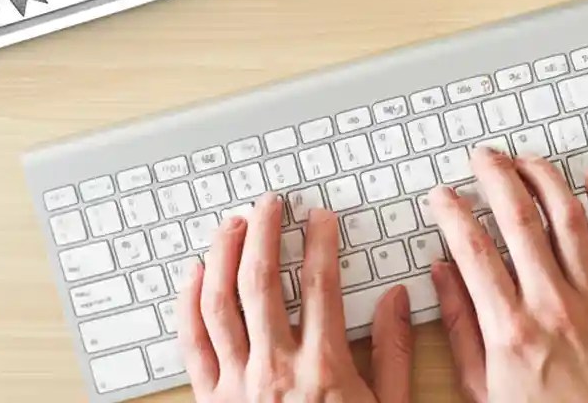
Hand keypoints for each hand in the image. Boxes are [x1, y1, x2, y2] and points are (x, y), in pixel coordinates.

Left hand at [180, 192, 413, 402]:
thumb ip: (394, 353)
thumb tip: (398, 300)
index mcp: (323, 370)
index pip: (319, 285)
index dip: (320, 243)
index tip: (321, 218)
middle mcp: (274, 371)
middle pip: (260, 283)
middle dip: (264, 233)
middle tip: (270, 203)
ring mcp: (236, 385)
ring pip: (219, 304)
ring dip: (223, 256)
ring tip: (232, 225)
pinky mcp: (209, 400)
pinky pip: (192, 342)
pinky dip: (188, 303)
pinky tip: (195, 274)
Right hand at [428, 149, 587, 402]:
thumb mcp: (482, 388)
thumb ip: (460, 327)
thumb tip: (441, 274)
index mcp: (510, 329)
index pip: (473, 249)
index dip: (452, 212)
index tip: (443, 195)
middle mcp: (552, 305)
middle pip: (519, 219)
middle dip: (495, 177)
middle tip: (483, 157)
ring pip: (568, 217)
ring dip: (544, 178)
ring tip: (526, 159)